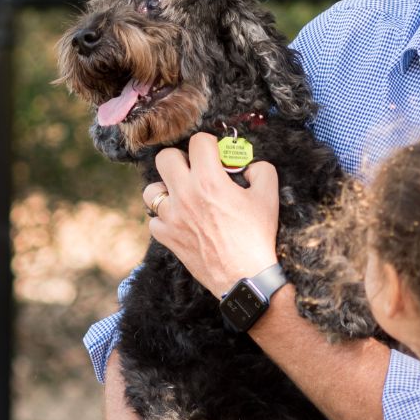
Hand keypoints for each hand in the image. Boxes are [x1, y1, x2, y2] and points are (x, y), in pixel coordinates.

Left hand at [147, 133, 280, 296]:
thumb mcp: (268, 197)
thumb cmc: (256, 237)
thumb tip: (248, 166)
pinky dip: (165, 218)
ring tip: (182, 195)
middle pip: (164, 158)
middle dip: (181, 159)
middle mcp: (185, 195)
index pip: (197, 142)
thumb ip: (260, 170)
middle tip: (194, 169)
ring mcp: (171, 217)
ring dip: (166, 188)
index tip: (216, 154)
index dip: (210, 144)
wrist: (245, 277)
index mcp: (209, 181)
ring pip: (151, 190)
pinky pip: (154, 220)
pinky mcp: (167, 238)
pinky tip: (181, 220)